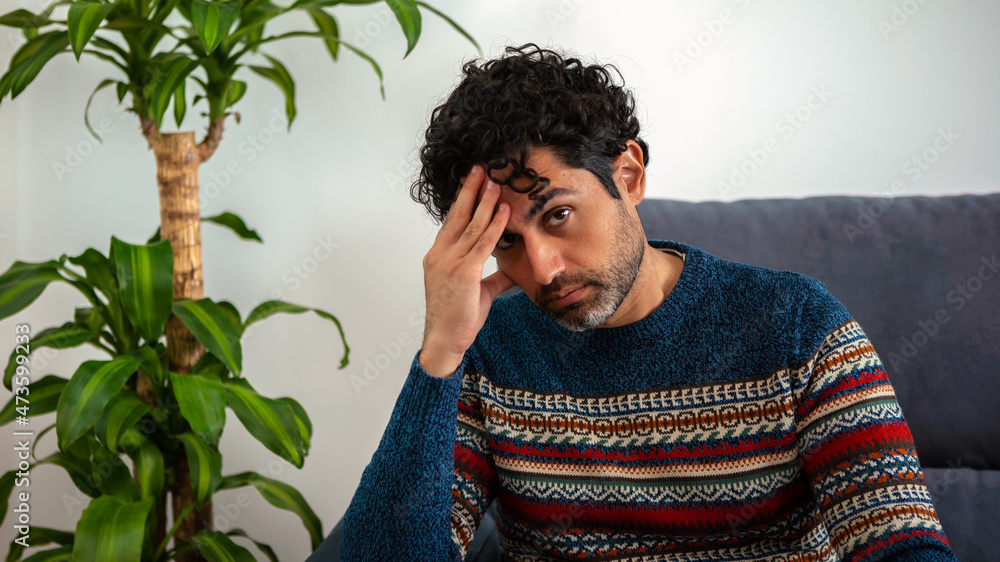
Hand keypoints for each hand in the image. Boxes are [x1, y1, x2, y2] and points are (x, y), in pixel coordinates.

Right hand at [419, 165, 513, 376]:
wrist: (444, 340)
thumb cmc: (456, 318)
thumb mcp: (477, 291)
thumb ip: (492, 277)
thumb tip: (509, 270)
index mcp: (439, 256)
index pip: (452, 221)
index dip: (463, 200)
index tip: (472, 181)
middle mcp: (441, 254)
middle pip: (458, 215)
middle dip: (470, 190)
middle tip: (480, 168)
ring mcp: (450, 262)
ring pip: (471, 225)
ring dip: (485, 202)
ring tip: (495, 182)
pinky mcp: (464, 272)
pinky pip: (483, 244)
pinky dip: (495, 226)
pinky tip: (504, 212)